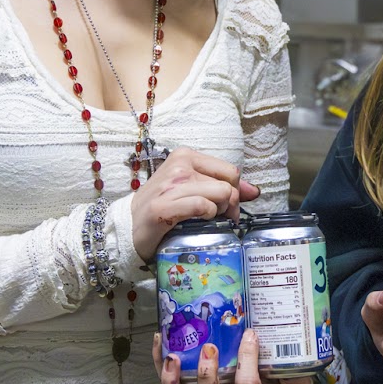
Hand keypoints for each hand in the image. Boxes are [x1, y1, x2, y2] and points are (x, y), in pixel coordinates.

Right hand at [131, 147, 259, 261]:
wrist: (128, 227)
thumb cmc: (163, 208)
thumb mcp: (192, 190)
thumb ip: (222, 187)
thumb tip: (254, 191)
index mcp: (185, 156)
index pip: (230, 170)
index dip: (235, 192)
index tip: (226, 208)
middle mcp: (178, 165)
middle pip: (228, 184)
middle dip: (231, 206)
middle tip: (220, 219)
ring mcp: (170, 185)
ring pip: (219, 194)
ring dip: (219, 214)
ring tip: (207, 222)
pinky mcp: (163, 207)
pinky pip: (202, 206)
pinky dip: (207, 217)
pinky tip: (198, 223)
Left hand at [155, 329, 312, 383]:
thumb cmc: (276, 378)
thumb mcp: (293, 379)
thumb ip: (297, 377)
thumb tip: (294, 368)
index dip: (248, 361)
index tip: (250, 334)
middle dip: (206, 376)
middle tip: (209, 347)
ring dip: (173, 380)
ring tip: (172, 355)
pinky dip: (162, 364)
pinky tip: (161, 340)